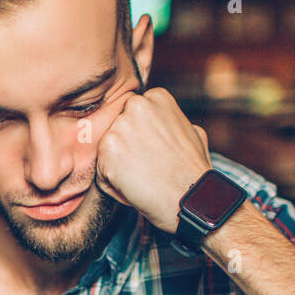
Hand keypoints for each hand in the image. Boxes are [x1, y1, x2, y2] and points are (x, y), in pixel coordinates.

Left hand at [95, 87, 211, 233]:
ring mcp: (120, 126)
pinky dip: (112, 183)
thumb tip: (164, 121)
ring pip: (108, 150)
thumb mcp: (193, 132)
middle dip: (127, 147)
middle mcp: (136, 105)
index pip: (134, 114)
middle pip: (118, 129)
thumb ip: (171, 121)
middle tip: (147, 166)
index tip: (155, 151)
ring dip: (119, 166)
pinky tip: (134, 186)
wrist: (188, 197)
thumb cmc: (193, 170)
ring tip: (143, 177)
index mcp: (157, 97)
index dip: (142, 136)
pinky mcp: (107, 149)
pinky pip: (101, 170)